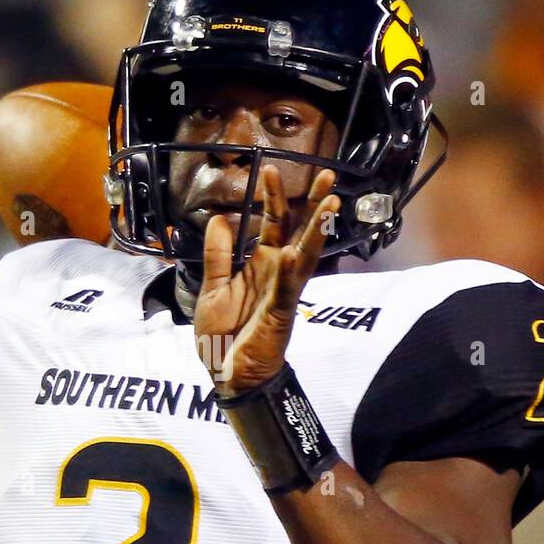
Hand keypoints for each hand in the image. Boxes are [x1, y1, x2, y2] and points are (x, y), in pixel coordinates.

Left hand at [193, 165, 338, 394]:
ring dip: (317, 230)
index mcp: (261, 264)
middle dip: (312, 204)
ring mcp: (282, 292)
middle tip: (326, 174)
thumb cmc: (223, 333)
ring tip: (330, 203)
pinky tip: (293, 252)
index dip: (273, 198)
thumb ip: (218, 255)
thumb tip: (221, 218)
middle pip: (299, 232)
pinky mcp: (280, 313)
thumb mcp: (213, 287)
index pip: (272, 224)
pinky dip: (290, 271)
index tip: (272, 170)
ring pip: (304, 255)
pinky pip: (287, 289)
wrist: (227, 373)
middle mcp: (277, 272)